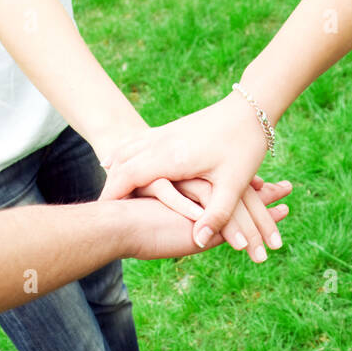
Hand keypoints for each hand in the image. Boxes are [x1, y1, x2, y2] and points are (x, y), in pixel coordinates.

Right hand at [102, 93, 277, 260]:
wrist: (250, 107)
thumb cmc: (244, 147)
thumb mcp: (233, 185)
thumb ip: (216, 216)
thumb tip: (200, 242)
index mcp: (172, 156)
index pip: (130, 175)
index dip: (113, 194)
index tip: (102, 214)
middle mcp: (162, 142)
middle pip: (123, 162)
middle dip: (111, 185)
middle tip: (100, 208)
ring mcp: (165, 133)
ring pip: (129, 149)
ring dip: (116, 168)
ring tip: (107, 189)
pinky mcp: (172, 129)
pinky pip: (139, 142)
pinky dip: (126, 154)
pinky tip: (122, 162)